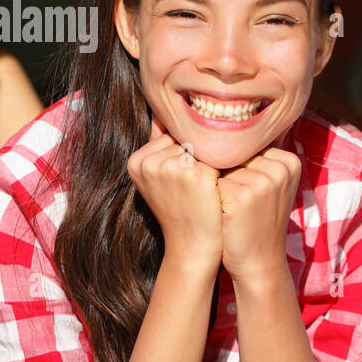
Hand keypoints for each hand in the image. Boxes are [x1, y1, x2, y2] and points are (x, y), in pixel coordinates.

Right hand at [127, 116, 222, 270]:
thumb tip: (162, 114)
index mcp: (137, 160)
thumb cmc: (182, 211)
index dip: (188, 157)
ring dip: (213, 164)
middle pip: (188, 140)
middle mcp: (149, 161)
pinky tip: (217, 191)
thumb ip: (162, 147)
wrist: (193, 247)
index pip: (173, 138)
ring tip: (208, 190)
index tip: (186, 183)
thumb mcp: (162, 179)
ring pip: (204, 148)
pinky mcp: (195, 174)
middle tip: (199, 188)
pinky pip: (219, 159)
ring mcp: (171, 167)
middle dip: (200, 159)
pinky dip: (224, 172)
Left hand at [216, 143, 301, 283]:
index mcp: (290, 161)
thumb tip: (224, 125)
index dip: (239, 168)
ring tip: (231, 209)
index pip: (248, 147)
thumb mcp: (269, 186)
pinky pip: (212, 184)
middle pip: (235, 155)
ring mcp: (262, 182)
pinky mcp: (242, 196)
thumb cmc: (258, 220)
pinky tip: (223, 215)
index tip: (249, 192)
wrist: (259, 261)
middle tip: (239, 203)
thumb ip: (258, 158)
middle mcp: (280, 168)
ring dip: (217, 187)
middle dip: (227, 175)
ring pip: (221, 169)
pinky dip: (211, 199)